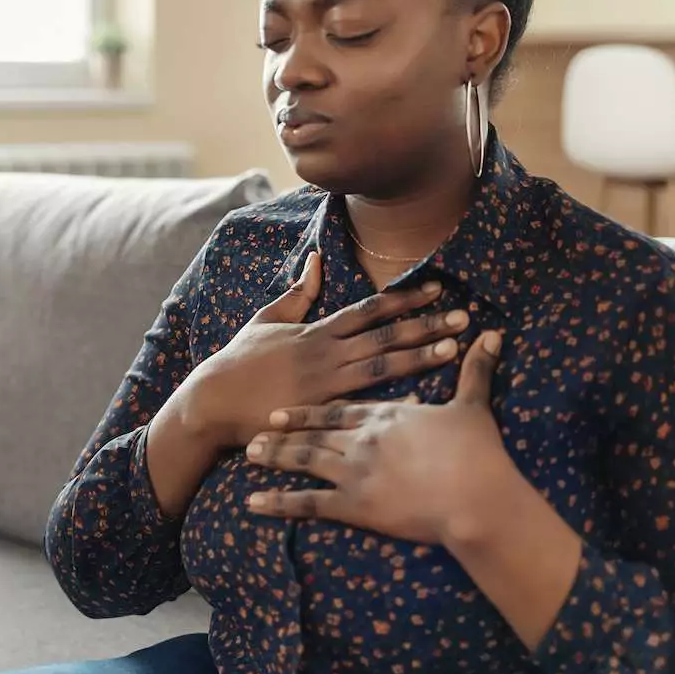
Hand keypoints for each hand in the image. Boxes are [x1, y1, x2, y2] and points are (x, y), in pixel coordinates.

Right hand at [179, 251, 468, 450]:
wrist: (211, 402)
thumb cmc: (238, 362)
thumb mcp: (265, 320)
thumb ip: (297, 293)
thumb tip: (316, 260)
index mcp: (315, 331)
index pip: (368, 310)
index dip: (404, 298)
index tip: (435, 289)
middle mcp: (325, 354)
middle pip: (384, 336)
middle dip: (424, 325)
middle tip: (462, 317)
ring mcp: (324, 385)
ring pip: (380, 368)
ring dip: (418, 357)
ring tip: (452, 349)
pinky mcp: (318, 413)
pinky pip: (361, 407)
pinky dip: (391, 402)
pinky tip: (420, 400)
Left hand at [244, 330, 516, 545]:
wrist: (476, 498)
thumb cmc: (476, 454)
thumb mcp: (474, 407)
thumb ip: (476, 371)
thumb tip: (493, 336)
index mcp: (384, 414)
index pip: (339, 405)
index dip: (311, 405)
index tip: (287, 404)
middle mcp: (361, 438)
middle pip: (314, 430)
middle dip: (284, 428)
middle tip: (256, 425)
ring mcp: (353, 471)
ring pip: (304, 460)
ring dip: (276, 457)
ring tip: (249, 455)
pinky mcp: (353, 506)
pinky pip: (307, 504)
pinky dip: (278, 503)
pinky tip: (253, 503)